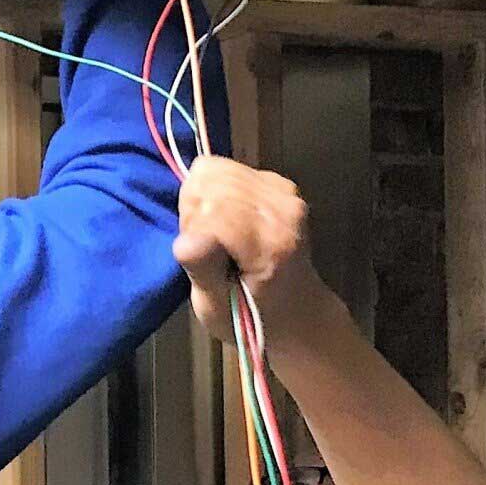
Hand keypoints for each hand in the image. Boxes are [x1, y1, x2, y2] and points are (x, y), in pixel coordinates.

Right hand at [173, 157, 319, 345]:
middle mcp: (283, 209)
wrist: (297, 310)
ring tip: (215, 232)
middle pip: (210, 182)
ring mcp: (284, 192)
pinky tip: (225, 218)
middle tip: (206, 245)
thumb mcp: (216, 308)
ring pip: (214, 170)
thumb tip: (188, 241)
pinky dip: (215, 189)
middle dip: (195, 211)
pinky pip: (226, 168)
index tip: (198, 257)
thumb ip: (203, 269)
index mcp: (271, 244)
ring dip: (202, 198)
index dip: (191, 229)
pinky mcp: (278, 182)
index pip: (211, 209)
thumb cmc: (252, 316)